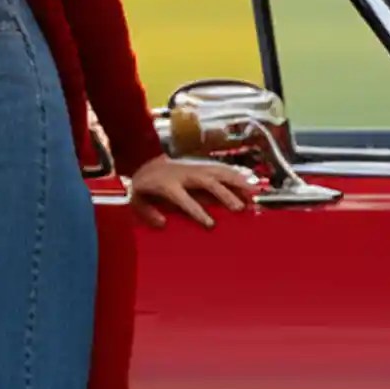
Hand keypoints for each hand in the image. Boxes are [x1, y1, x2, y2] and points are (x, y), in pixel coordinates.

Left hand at [129, 155, 253, 228]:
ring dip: (235, 181)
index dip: (197, 211)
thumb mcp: (137, 201)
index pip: (183, 199)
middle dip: (223, 193)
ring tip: (252, 193)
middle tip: (239, 208)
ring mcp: (192, 167)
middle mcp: (182, 174)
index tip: (211, 224)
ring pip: (216, 172)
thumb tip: (162, 223)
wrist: (145, 164)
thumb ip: (147, 212)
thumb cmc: (144, 188)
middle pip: (206, 181)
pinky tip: (247, 182)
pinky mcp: (199, 165)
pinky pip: (219, 168)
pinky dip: (235, 175)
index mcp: (167, 185)